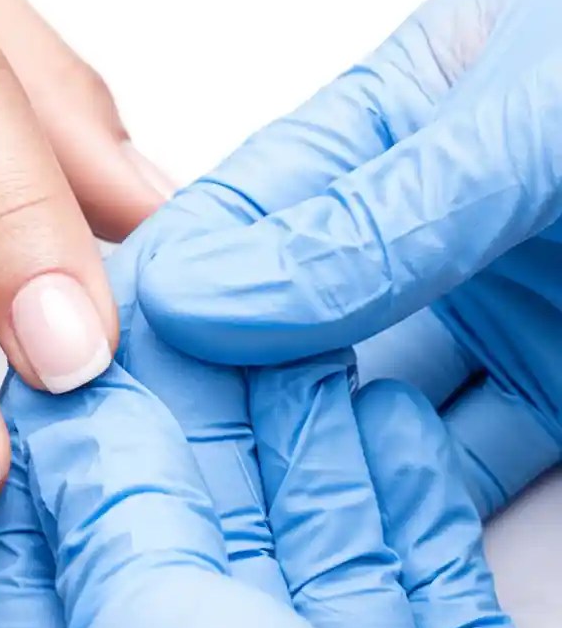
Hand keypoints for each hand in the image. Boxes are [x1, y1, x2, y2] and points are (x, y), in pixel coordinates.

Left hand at [0, 356, 513, 627]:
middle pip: (191, 530)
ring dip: (309, 439)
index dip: (77, 430)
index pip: (60, 543)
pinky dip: (402, 505)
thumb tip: (70, 420)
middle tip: (218, 306)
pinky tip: (391, 426)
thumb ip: (110, 526)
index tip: (100, 336)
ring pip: (306, 551)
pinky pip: (412, 591)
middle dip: (206, 411)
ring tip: (309, 340)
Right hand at [138, 0, 561, 518]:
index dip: (167, 294)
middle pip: (278, 315)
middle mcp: (429, 212)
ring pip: (351, 395)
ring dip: (296, 452)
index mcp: (403, 109)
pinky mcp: (553, 393)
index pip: (239, 213)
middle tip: (151, 460)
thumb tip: (210, 291)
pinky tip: (355, 518)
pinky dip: (402, 495)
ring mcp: (489, 306)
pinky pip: (449, 455)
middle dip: (214, 388)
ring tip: (226, 507)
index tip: (109, 368)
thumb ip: (374, 214)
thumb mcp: (546, 124)